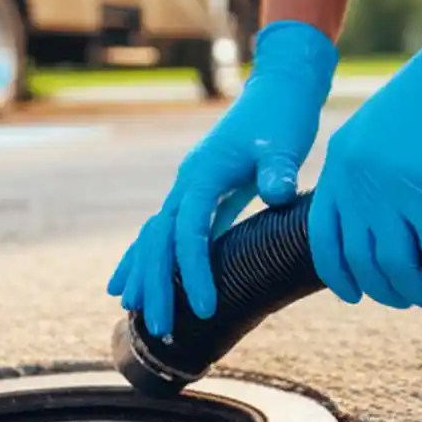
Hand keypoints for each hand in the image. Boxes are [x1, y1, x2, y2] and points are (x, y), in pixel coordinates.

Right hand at [109, 21, 338, 336]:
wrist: (278, 91)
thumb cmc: (284, 117)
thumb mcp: (285, 141)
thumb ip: (279, 168)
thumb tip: (277, 191)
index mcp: (203, 174)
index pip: (190, 232)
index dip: (194, 271)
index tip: (205, 308)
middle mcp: (187, 184)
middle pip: (161, 241)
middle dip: (157, 285)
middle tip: (159, 330)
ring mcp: (188, 189)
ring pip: (155, 238)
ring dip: (146, 276)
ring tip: (136, 315)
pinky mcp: (198, 195)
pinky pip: (167, 233)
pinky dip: (150, 259)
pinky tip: (135, 284)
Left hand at [309, 0, 421, 309]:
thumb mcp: (385, 130)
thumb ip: (370, 170)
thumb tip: (375, 219)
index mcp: (341, 160)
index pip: (322, 234)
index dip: (338, 273)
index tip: (354, 295)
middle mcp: (357, 176)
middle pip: (360, 257)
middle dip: (383, 288)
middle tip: (406, 299)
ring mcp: (392, 185)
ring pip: (395, 263)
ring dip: (414, 291)